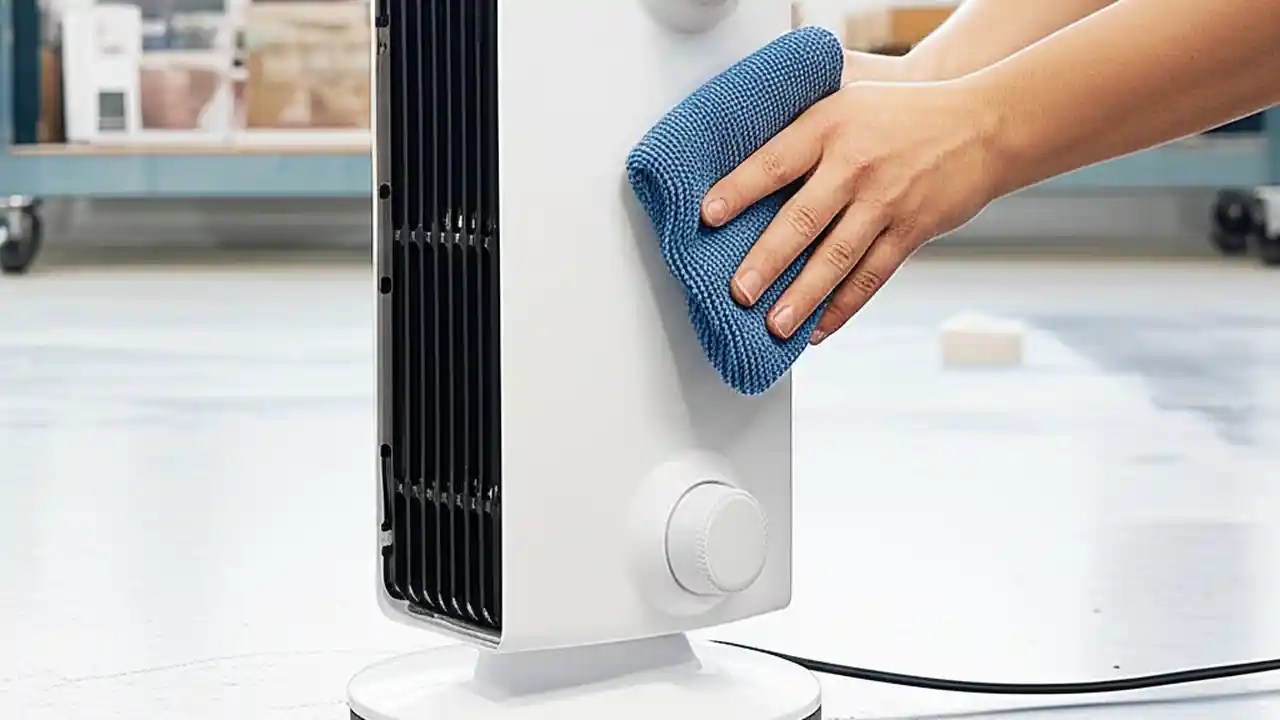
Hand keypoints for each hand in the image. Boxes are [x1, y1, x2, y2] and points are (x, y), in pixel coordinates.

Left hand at [701, 80, 1000, 343]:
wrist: (984, 125)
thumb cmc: (900, 114)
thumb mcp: (848, 100)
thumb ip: (801, 131)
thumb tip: (741, 164)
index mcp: (830, 125)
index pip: (775, 161)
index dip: (739, 189)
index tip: (707, 216)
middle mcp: (856, 164)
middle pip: (803, 218)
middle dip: (767, 259)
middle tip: (738, 292)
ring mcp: (886, 200)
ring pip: (837, 256)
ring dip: (804, 296)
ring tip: (775, 326)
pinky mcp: (912, 230)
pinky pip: (872, 276)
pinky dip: (844, 306)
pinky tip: (819, 329)